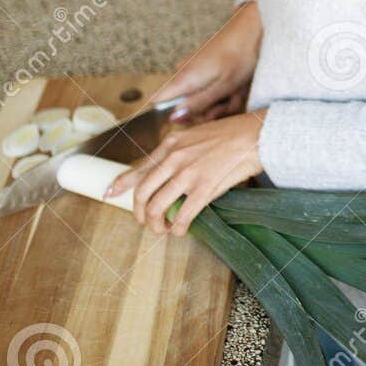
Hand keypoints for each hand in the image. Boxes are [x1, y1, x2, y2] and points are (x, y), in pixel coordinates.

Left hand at [107, 110, 265, 235]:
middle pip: (142, 193)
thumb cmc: (231, 134)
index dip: (121, 184)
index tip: (109, 193)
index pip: (138, 168)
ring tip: (163, 229)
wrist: (255, 135)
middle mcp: (173, 159)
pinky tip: (179, 231)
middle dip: (140, 213)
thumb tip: (169, 171)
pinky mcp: (204, 188)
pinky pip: (181, 216)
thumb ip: (178, 151)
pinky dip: (176, 228)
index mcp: (170, 145)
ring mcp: (187, 174)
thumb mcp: (195, 135)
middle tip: (146, 221)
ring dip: (156, 224)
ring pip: (156, 207)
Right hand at [157, 1, 261, 124]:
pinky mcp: (201, 67)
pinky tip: (235, 86)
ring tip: (236, 92)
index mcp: (184, 78)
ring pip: (199, 98)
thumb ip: (197, 104)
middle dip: (207, 110)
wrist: (251, 30)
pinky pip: (206, 87)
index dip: (177, 116)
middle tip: (227, 104)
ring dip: (220, 101)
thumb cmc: (240, 56)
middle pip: (183, 105)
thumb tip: (174, 119)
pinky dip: (222, 90)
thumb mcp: (223, 87)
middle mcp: (182, 73)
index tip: (199, 116)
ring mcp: (191, 69)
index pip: (158, 102)